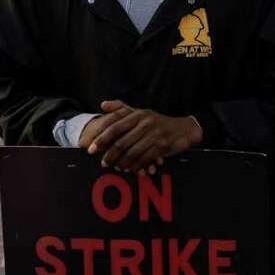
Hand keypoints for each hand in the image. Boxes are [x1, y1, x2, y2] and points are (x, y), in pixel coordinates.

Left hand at [84, 100, 201, 172]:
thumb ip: (121, 107)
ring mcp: (154, 134)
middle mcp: (145, 123)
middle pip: (121, 142)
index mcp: (138, 114)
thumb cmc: (157, 122)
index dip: (101, 138)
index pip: (115, 126)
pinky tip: (129, 169)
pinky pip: (144, 158)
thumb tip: (102, 104)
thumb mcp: (141, 112)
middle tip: (103, 163)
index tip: (91, 148)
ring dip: (121, 162)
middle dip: (109, 154)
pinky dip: (135, 165)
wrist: (183, 129)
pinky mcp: (162, 145)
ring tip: (115, 167)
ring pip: (132, 152)